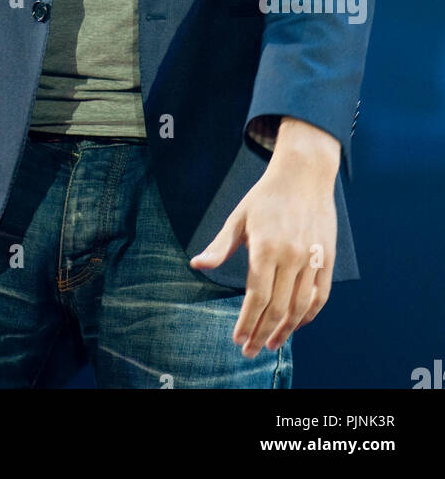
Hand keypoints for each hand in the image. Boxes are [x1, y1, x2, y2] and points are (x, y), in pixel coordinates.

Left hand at [189, 144, 337, 357]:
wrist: (304, 175)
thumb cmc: (267, 196)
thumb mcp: (239, 217)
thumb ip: (220, 246)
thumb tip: (197, 265)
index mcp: (266, 246)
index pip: (256, 296)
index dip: (247, 322)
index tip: (238, 339)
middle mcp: (291, 255)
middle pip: (277, 307)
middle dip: (262, 333)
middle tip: (250, 350)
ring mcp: (312, 258)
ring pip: (300, 306)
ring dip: (286, 330)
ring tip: (271, 344)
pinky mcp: (328, 258)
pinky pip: (320, 295)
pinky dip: (309, 314)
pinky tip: (296, 324)